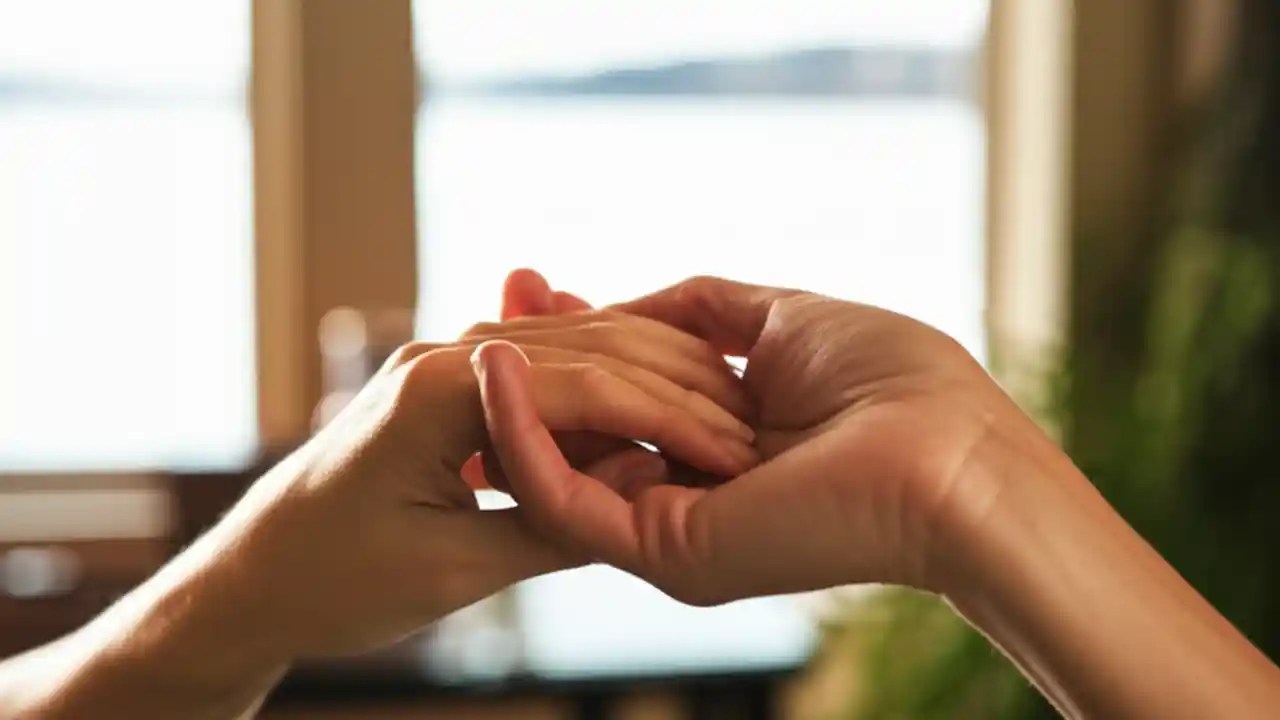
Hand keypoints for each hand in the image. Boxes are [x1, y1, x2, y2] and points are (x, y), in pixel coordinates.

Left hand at [195, 309, 756, 657]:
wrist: (252, 580)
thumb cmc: (337, 582)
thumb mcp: (458, 569)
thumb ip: (558, 525)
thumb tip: (649, 494)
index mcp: (439, 390)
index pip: (587, 383)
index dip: (671, 418)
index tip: (736, 451)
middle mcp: (441, 357)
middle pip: (588, 350)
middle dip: (673, 388)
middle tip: (747, 427)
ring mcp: (442, 367)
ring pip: (570, 353)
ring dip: (644, 381)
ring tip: (716, 415)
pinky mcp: (445, 389)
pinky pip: (540, 376)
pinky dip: (599, 394)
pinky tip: (648, 409)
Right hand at [487, 273, 1279, 718]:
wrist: (952, 455)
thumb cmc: (894, 383)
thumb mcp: (782, 320)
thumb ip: (703, 309)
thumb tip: (627, 300)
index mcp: (717, 447)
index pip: (621, 397)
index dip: (575, 345)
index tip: (529, 292)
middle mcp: (688, 493)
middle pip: (583, 432)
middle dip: (531, 368)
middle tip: (483, 307)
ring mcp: (672, 528)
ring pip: (558, 466)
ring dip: (511, 402)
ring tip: (471, 333)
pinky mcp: (663, 548)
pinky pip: (561, 492)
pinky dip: (518, 434)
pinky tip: (492, 367)